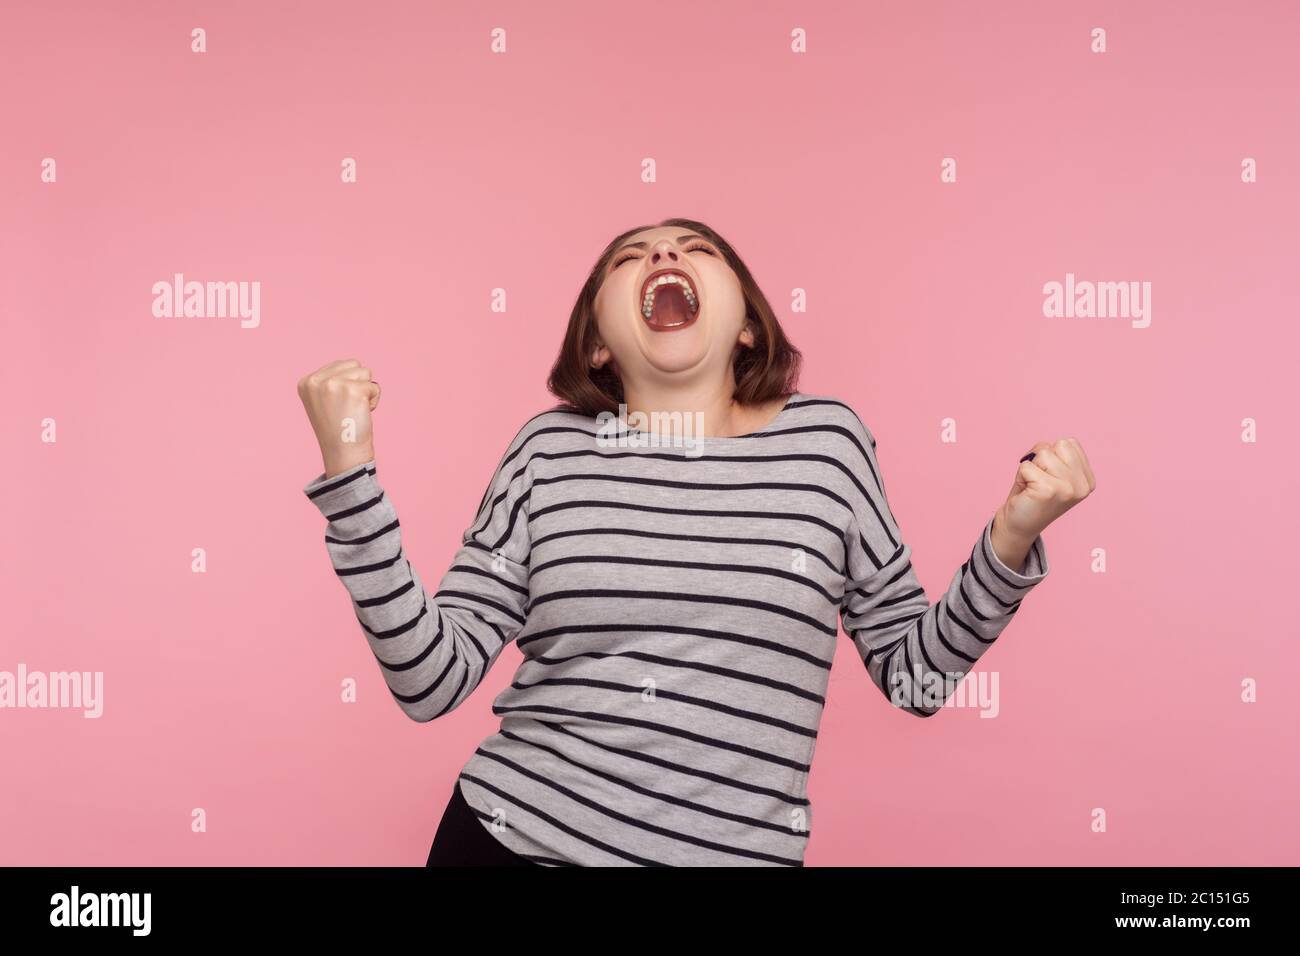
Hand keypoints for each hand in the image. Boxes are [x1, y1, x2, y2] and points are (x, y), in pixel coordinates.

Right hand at [297, 358, 381, 477]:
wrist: (343, 452)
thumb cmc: (338, 427)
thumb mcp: (322, 400)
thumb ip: (329, 380)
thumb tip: (352, 365)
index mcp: (306, 382)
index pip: (339, 364)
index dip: (347, 384)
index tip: (338, 405)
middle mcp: (316, 380)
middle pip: (354, 364)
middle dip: (358, 384)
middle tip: (348, 407)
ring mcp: (334, 384)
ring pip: (365, 372)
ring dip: (366, 391)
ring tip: (354, 409)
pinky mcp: (352, 390)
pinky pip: (375, 386)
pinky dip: (374, 400)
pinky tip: (362, 413)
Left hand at [998, 437, 1095, 541]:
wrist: (1018, 525)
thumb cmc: (1032, 495)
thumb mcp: (1053, 472)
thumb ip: (1058, 456)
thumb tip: (1045, 447)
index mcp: (1088, 479)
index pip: (1070, 443)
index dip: (1051, 454)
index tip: (1048, 475)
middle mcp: (1083, 485)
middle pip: (1059, 444)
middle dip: (1041, 458)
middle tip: (1037, 479)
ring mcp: (1068, 488)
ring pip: (1043, 452)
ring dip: (1031, 467)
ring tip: (1032, 485)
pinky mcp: (1049, 490)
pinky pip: (1026, 466)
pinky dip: (1021, 475)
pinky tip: (1026, 491)